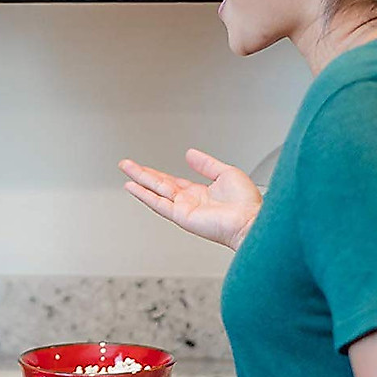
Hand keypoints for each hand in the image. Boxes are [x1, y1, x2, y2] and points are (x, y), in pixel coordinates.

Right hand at [119, 149, 261, 250]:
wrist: (251, 221)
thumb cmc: (246, 204)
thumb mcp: (226, 173)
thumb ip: (206, 164)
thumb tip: (190, 154)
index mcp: (200, 193)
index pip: (173, 181)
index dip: (158, 173)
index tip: (145, 167)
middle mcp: (189, 202)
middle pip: (159, 184)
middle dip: (142, 174)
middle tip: (126, 164)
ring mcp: (183, 209)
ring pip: (155, 191)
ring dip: (139, 180)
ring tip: (125, 170)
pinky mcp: (181, 216)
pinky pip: (158, 203)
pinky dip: (144, 195)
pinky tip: (132, 187)